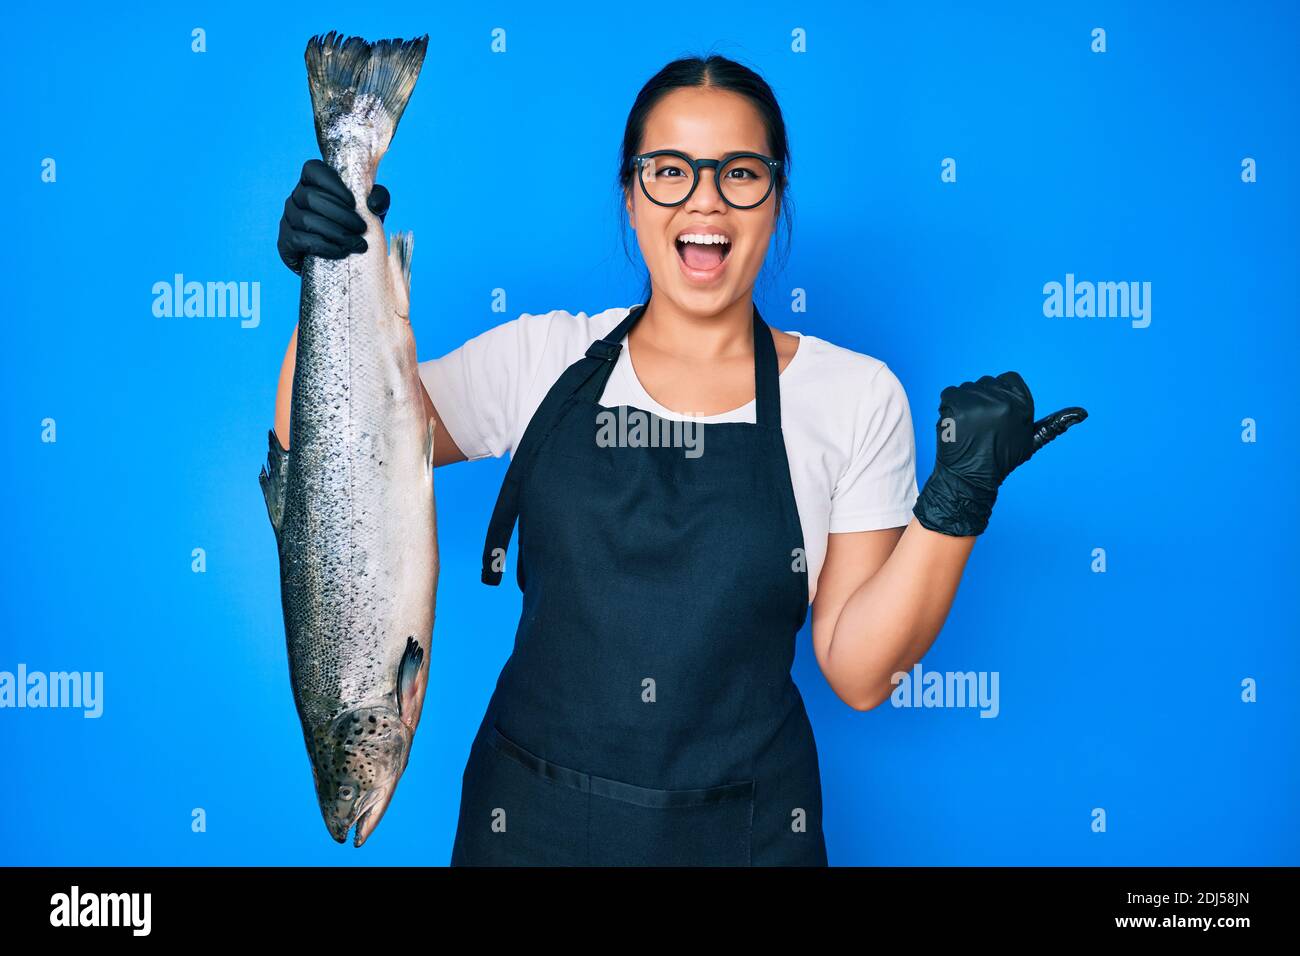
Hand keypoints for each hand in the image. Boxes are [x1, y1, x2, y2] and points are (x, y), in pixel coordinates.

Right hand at [277, 159, 391, 274]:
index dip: (331, 183)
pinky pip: (300, 240)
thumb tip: (373, 203)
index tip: (353, 202)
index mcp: (313, 182)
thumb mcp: (371, 210)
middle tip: (362, 229)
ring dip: (336, 232)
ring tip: (357, 244)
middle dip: (341, 214)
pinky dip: (324, 246)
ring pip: (306, 220)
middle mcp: (296, 197)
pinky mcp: (285, 241)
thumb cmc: (355, 227)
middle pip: (311, 197)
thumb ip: (378, 199)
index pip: (312, 169)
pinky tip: (341, 251)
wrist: (339, 260)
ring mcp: (288, 218)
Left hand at [912, 371, 1086, 535]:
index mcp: (1021, 403)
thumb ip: (1054, 423)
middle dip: (984, 400)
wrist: (971, 479)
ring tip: (970, 426)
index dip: (1002, 395)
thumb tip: (1083, 413)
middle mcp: (1000, 399)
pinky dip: (950, 406)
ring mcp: (975, 401)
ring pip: (968, 388)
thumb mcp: (1032, 440)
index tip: (997, 415)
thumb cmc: (1002, 459)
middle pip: (987, 382)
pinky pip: (950, 393)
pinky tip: (957, 424)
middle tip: (982, 426)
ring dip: (966, 403)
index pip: (1009, 378)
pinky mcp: (954, 404)